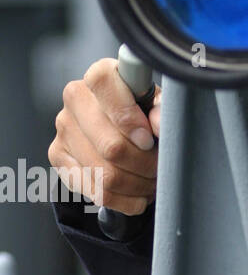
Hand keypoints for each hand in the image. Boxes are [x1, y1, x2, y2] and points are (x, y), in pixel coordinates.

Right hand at [49, 58, 161, 215]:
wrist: (121, 126)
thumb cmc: (146, 109)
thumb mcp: (160, 102)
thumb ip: (163, 109)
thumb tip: (159, 125)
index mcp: (101, 75)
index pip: (104, 86)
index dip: (128, 116)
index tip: (149, 139)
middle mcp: (76, 99)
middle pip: (110, 145)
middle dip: (145, 163)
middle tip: (162, 168)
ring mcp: (63, 129)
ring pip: (105, 174)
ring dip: (138, 185)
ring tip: (154, 182)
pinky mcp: (58, 156)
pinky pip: (95, 191)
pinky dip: (124, 199)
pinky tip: (139, 195)